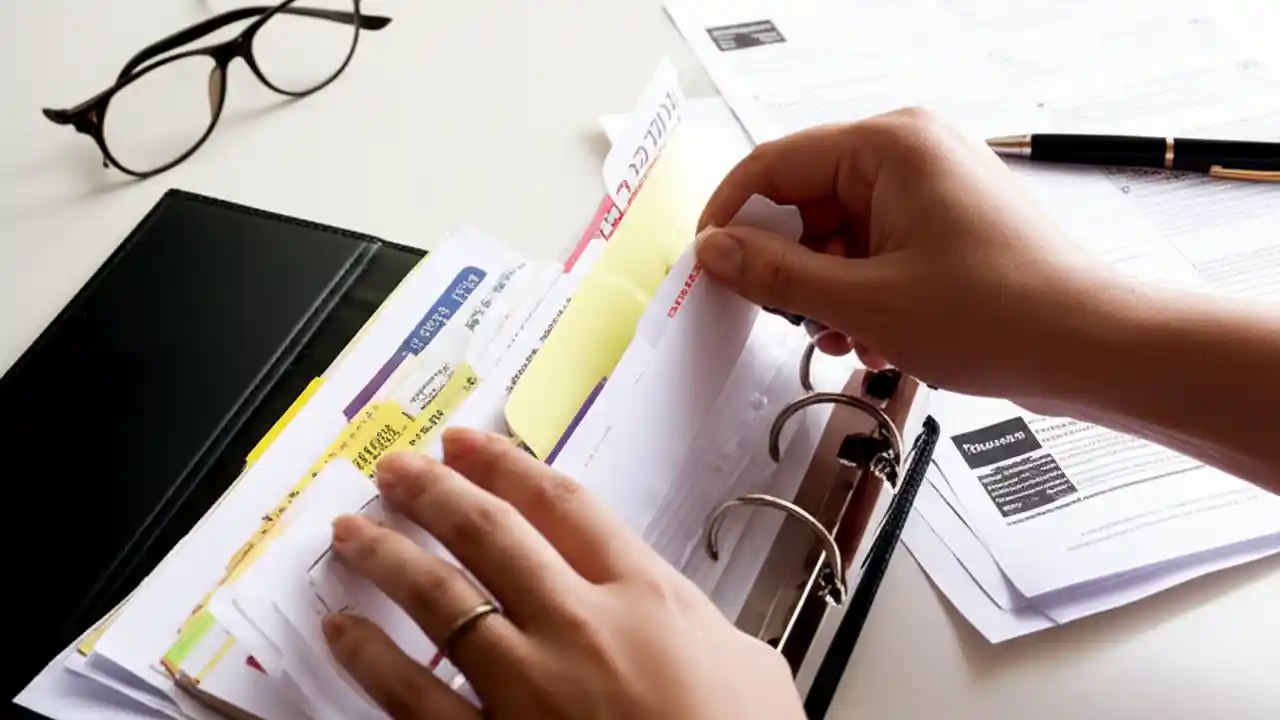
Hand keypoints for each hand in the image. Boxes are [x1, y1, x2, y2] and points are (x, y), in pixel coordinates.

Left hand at [323, 429, 802, 718]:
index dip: (508, 465)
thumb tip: (671, 607)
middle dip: (436, 491)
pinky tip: (345, 635)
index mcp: (646, 597)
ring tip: (354, 532)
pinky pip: (413, 697)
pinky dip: (369, 660)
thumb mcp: (748, 665)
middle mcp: (579, 629)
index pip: (564, 506)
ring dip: (387, 557)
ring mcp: (529, 688)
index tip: (471, 445)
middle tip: (398, 469)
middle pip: (491, 534)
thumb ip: (696, 620)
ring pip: (439, 600)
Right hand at [696, 107, 1130, 400]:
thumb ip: (777, 274)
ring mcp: (928, 187)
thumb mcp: (865, 301)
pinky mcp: (941, 222)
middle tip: (779, 313)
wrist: (1090, 347)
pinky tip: (866, 335)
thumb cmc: (1003, 313)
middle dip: (787, 264)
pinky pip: (871, 247)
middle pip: (803, 199)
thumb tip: (717, 252)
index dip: (730, 217)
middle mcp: (908, 153)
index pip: (773, 164)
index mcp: (889, 146)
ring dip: (823, 288)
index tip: (708, 264)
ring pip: (835, 231)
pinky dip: (857, 291)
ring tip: (841, 334)